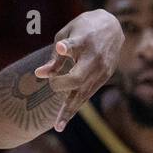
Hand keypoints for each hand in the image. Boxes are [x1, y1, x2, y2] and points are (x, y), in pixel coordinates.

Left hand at [35, 9, 122, 131]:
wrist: (114, 26)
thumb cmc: (84, 29)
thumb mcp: (67, 34)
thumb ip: (54, 56)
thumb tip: (39, 75)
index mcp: (84, 40)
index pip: (74, 45)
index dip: (66, 48)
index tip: (61, 47)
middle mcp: (95, 57)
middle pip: (78, 78)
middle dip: (62, 85)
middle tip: (52, 85)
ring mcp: (102, 69)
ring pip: (83, 92)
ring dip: (69, 109)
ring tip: (58, 126)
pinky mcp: (105, 77)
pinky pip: (87, 94)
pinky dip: (76, 105)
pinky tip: (64, 118)